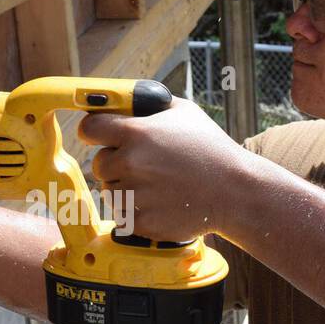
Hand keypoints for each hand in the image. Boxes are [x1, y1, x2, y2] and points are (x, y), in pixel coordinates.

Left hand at [77, 97, 247, 240]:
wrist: (235, 192)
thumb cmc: (212, 150)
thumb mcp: (184, 112)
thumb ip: (150, 106)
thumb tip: (125, 102)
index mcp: (136, 133)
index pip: (89, 128)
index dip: (92, 131)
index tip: (97, 135)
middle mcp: (131, 163)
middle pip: (99, 164)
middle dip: (114, 163)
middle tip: (141, 164)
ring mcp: (135, 195)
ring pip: (110, 191)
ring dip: (125, 188)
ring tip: (156, 184)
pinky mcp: (142, 221)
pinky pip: (122, 215)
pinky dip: (135, 211)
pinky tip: (158, 202)